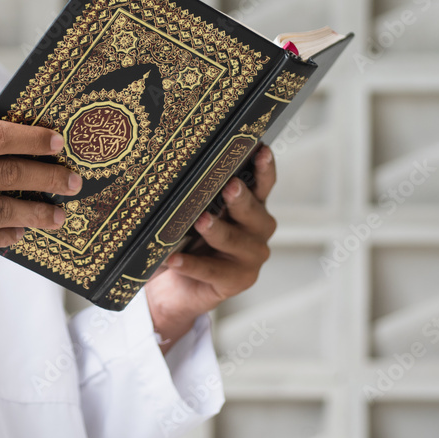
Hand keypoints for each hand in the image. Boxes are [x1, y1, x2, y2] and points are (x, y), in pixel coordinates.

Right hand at [0, 119, 80, 303]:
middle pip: (11, 172)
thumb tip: (7, 144)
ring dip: (41, 212)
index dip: (32, 138)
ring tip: (58, 212)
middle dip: (49, 177)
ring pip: (9, 208)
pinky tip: (24, 231)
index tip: (57, 142)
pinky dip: (14, 234)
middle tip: (71, 180)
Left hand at [146, 145, 277, 353]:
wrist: (178, 288)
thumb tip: (180, 167)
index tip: (261, 149)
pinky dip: (190, 264)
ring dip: (217, 230)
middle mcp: (258, 231)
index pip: (263, 184)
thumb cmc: (189, 241)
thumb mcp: (196, 214)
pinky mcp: (237, 282)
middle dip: (241, 198)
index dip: (264, 168)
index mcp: (253, 208)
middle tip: (230, 186)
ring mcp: (251, 258)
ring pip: (233, 240)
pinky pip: (211, 271)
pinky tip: (174, 259)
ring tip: (201, 220)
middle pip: (253, 212)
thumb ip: (200, 196)